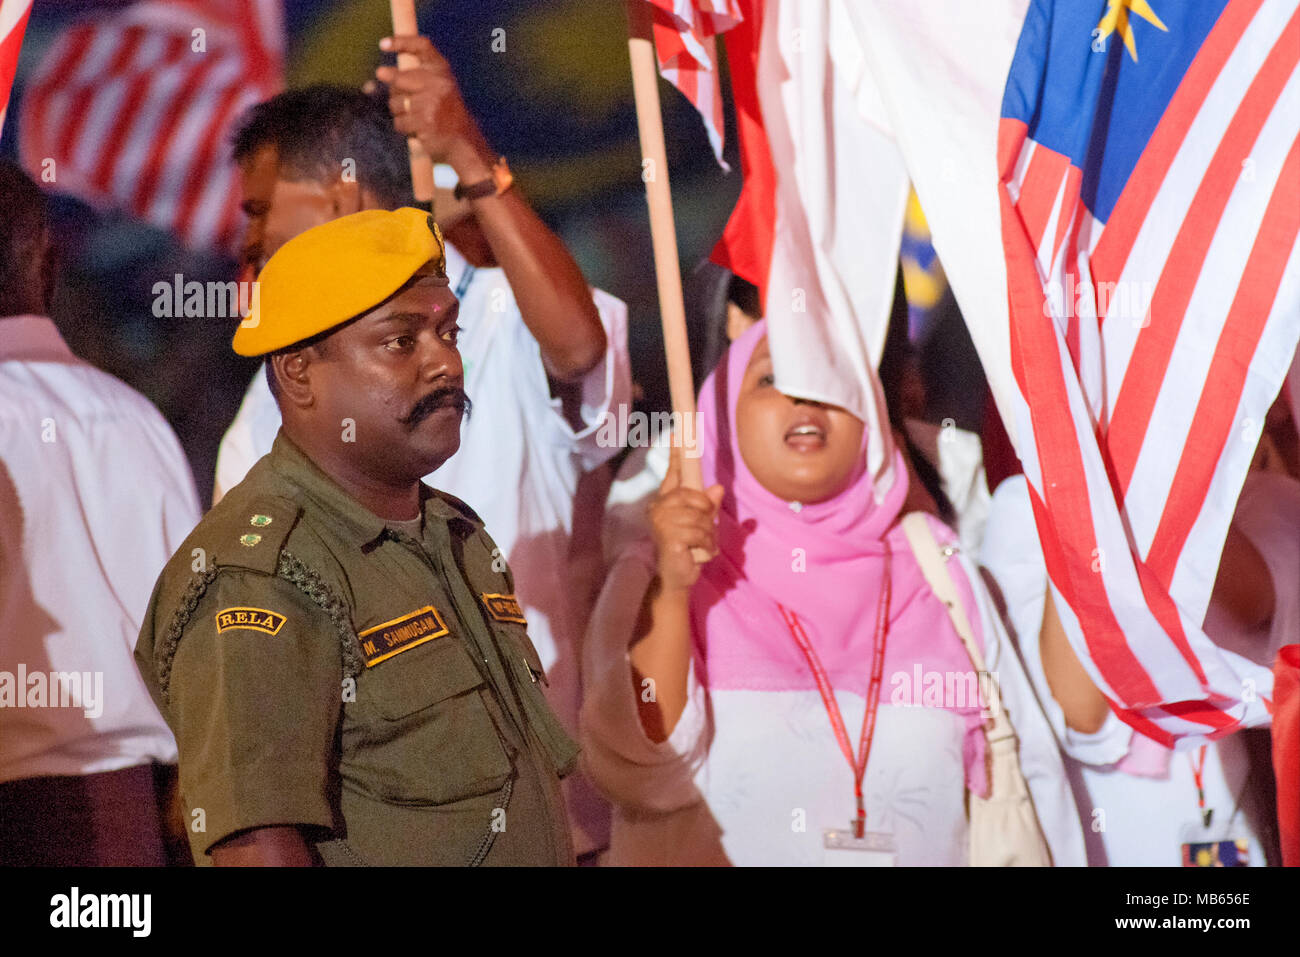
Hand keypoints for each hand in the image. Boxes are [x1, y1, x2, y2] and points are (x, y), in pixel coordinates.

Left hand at [376, 35, 492, 176]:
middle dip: (392, 86)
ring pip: (396, 103)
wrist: (464, 141)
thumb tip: (378, 75)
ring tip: (418, 117)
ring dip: (401, 113)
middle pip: (400, 79)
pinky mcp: (425, 122)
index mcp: (442, 71)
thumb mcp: (437, 87)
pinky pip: (400, 122)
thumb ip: (411, 77)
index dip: (402, 42)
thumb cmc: (445, 112)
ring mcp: (431, 103)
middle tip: (389, 83)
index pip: (422, 46)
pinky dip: (405, 128)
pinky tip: (418, 129)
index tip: (383, 44)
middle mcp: (438, 84)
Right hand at [648, 441, 722, 592]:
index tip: (679, 431)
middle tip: (701, 535)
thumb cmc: (687, 549)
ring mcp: (662, 520)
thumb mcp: (702, 525)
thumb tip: (717, 488)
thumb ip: (707, 506)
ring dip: (708, 535)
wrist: (675, 578)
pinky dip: (706, 546)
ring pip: (702, 516)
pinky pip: (701, 532)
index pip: (674, 472)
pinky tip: (696, 555)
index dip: (678, 451)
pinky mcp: (669, 535)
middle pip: (699, 497)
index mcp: (667, 500)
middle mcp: (660, 506)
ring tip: (698, 547)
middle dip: (707, 517)